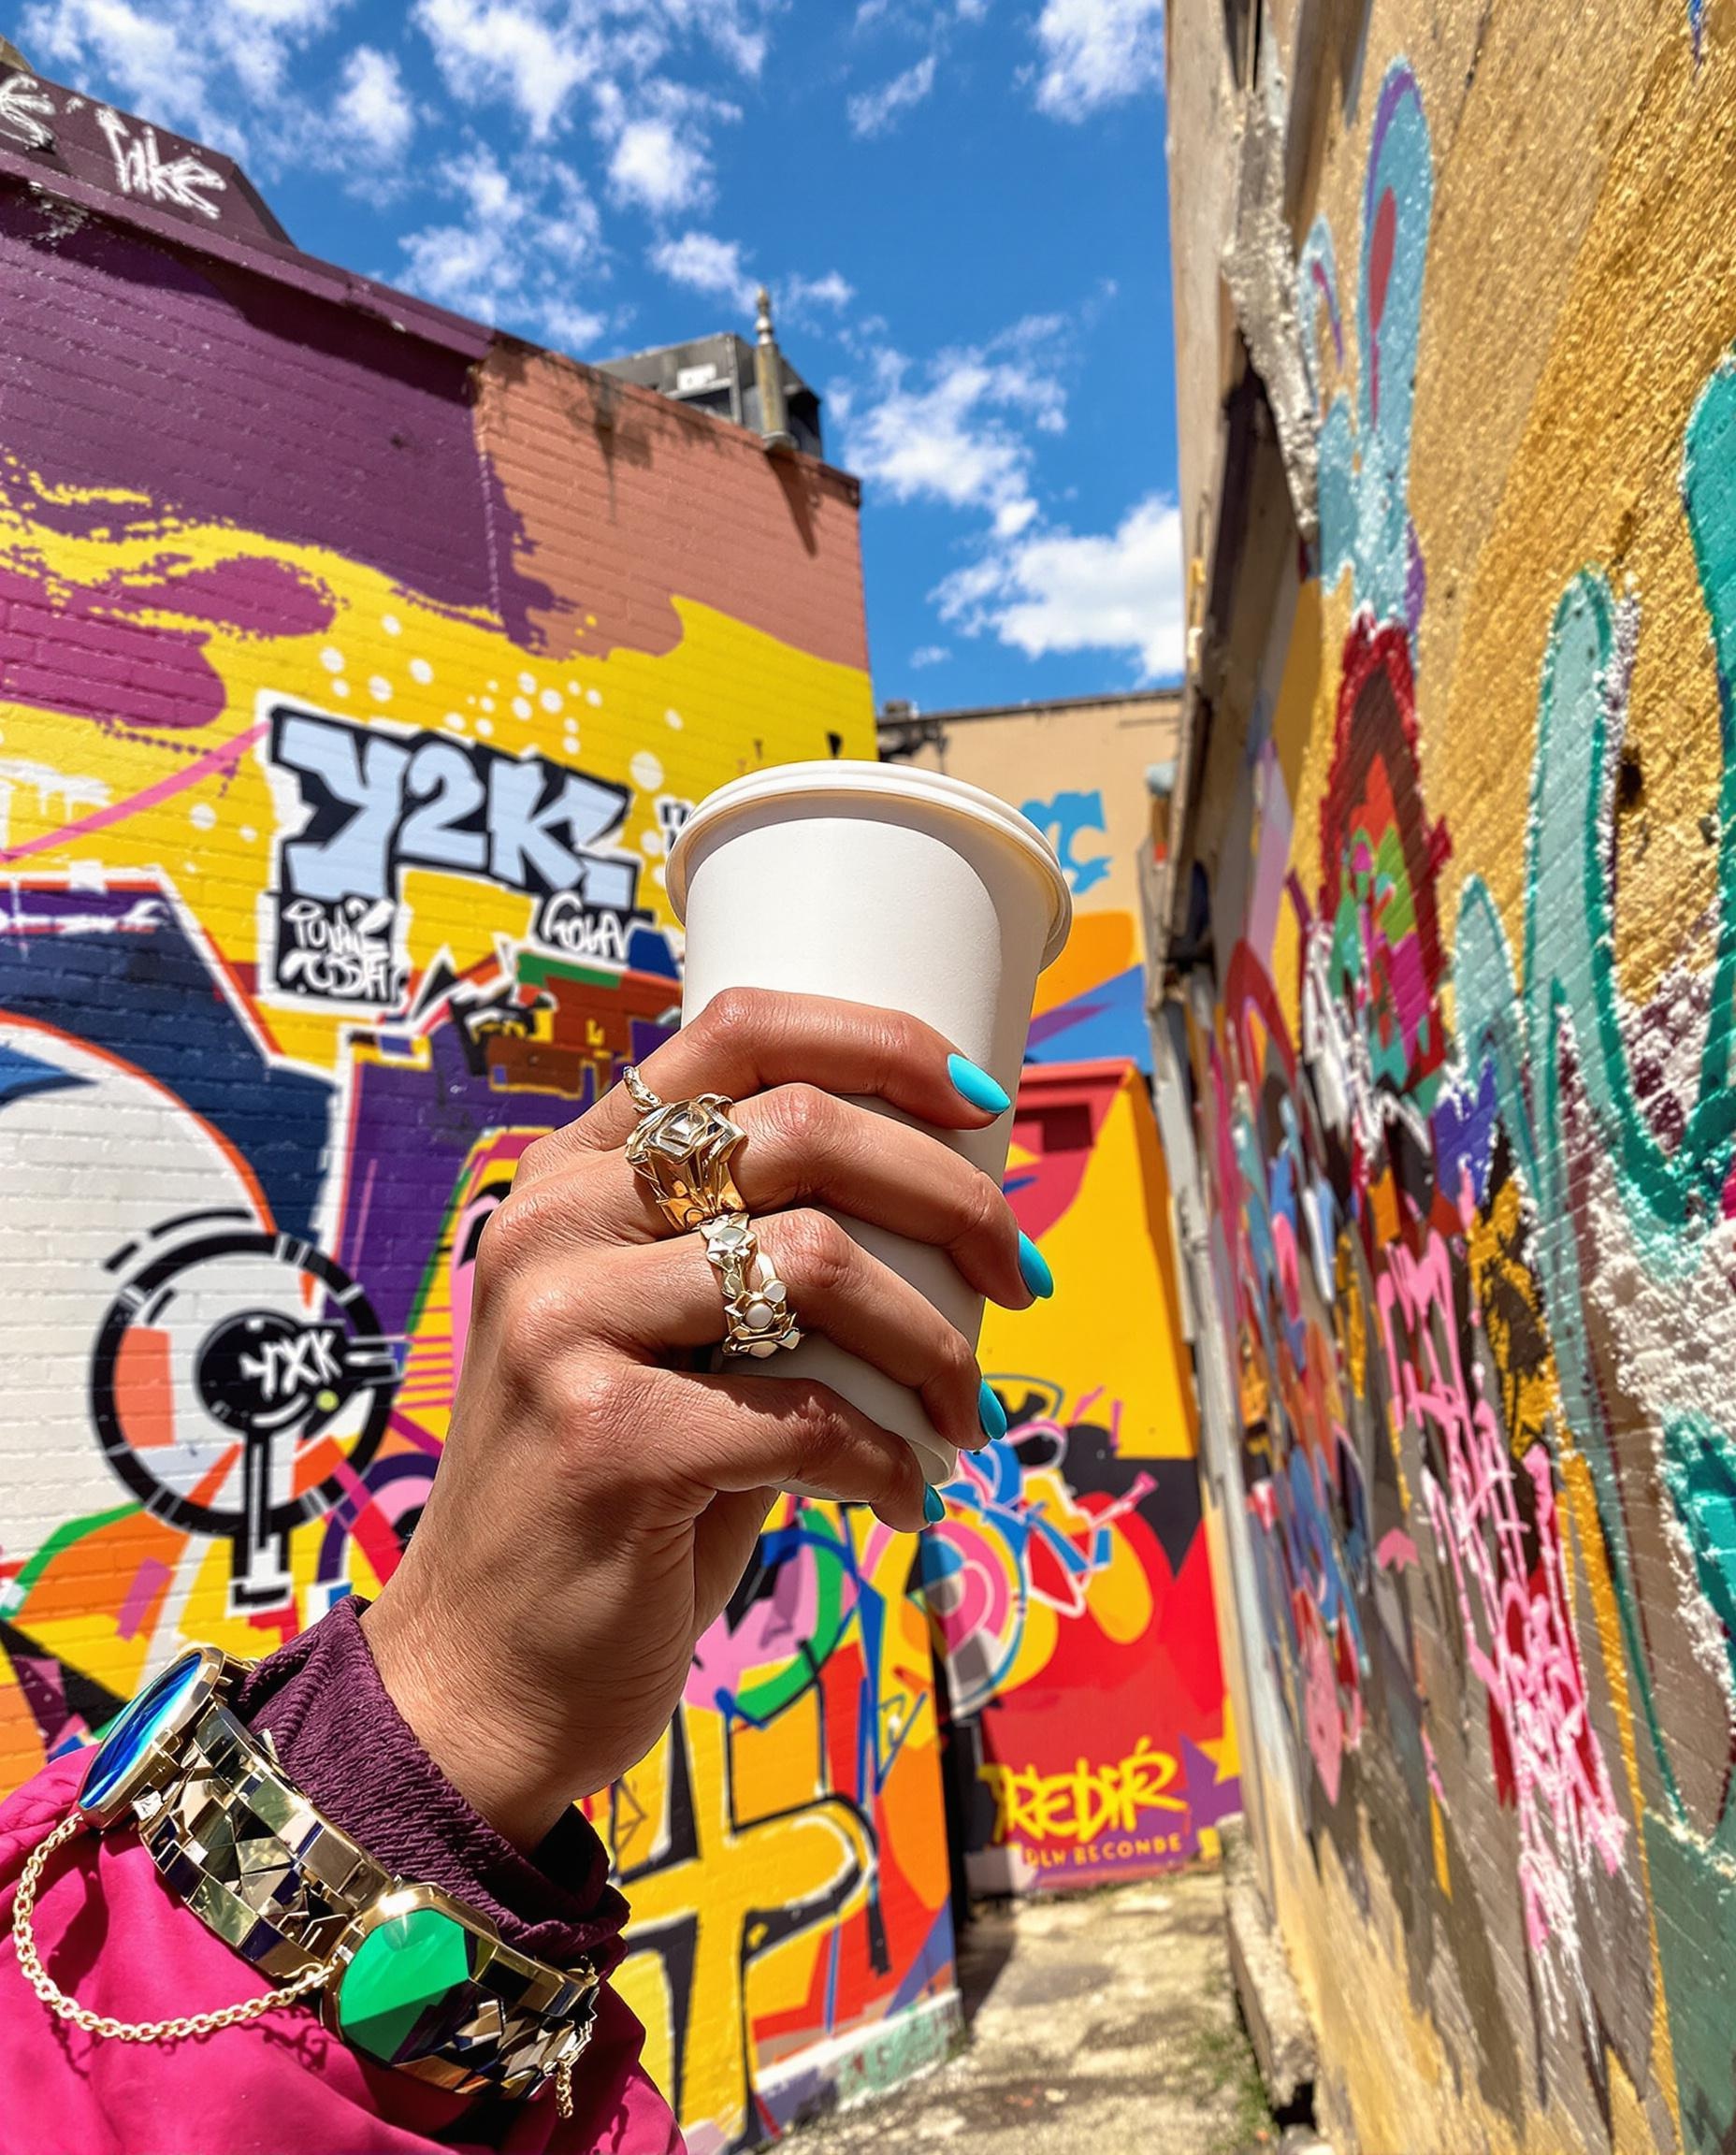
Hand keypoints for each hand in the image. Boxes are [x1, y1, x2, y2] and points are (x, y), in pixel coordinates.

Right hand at [361, 988, 1034, 1847]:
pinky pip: (807, 1418)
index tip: (980, 1102)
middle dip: (953, 1197)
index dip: (880, 1043)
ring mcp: (565, 1325)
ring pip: (820, 1263)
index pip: (735, 1030)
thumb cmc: (610, 1497)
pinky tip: (904, 1499)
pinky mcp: (604, 1438)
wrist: (482, 1671)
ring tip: (964, 1414)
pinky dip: (887, 1460)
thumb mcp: (656, 1341)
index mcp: (571, 1176)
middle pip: (804, 1131)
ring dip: (935, 1345)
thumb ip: (748, 1264)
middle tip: (1019, 1277)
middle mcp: (553, 1222)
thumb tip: (942, 1222)